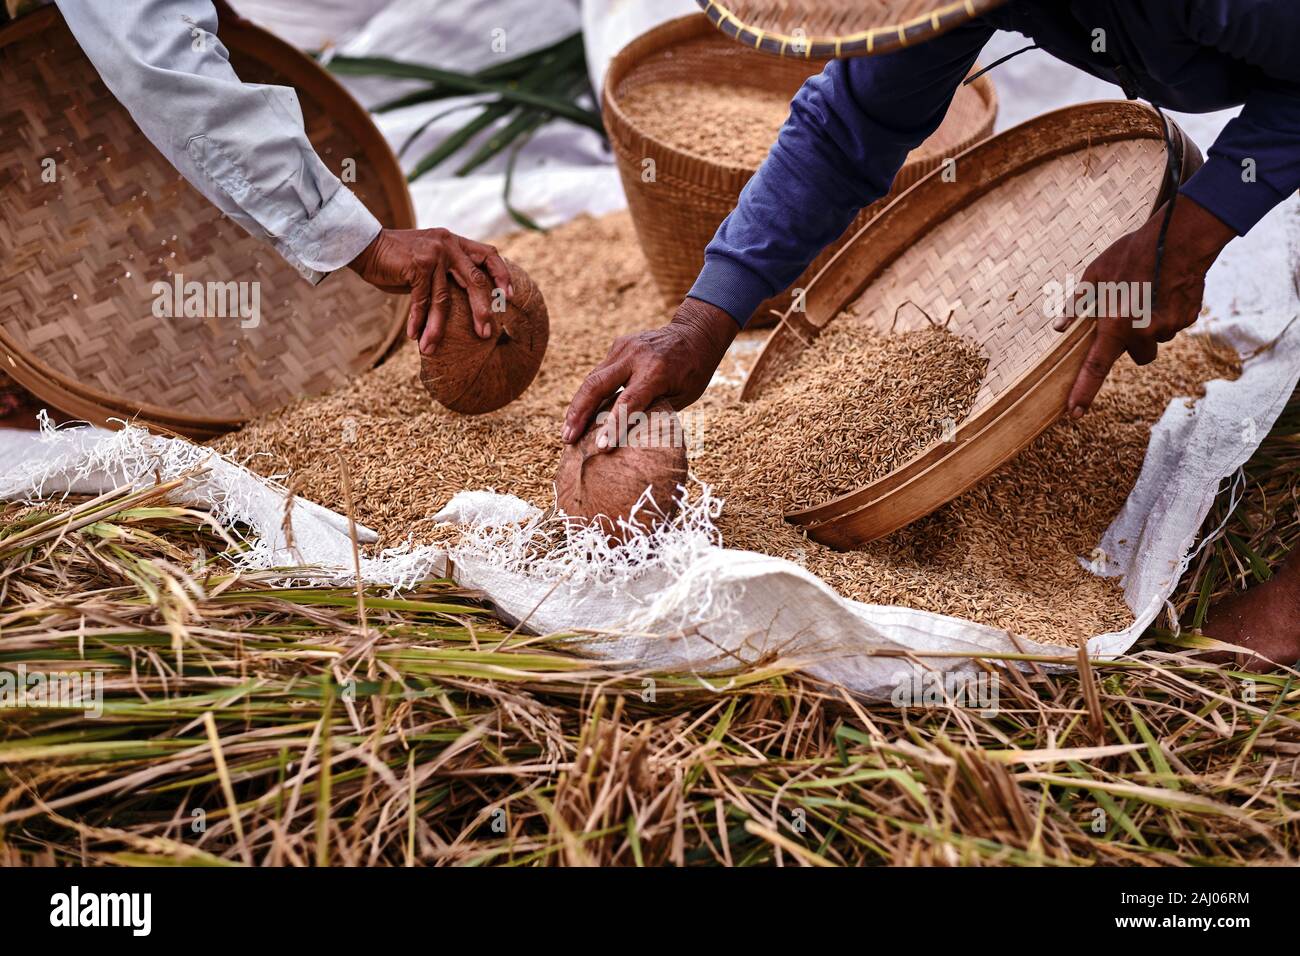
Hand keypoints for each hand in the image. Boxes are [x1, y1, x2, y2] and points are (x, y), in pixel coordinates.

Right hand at [348, 227, 511, 354]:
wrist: (366, 246)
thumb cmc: (398, 259)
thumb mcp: (430, 261)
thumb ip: (449, 273)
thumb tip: (468, 300)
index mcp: (455, 242)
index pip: (488, 254)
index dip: (502, 275)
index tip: (509, 297)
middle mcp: (448, 244)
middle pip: (474, 281)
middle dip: (481, 309)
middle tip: (485, 333)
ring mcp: (434, 254)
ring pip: (443, 298)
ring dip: (438, 326)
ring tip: (433, 347)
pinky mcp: (417, 265)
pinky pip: (422, 300)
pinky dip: (418, 320)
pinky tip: (415, 336)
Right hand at [562, 297, 738, 449]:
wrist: (694, 333)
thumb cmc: (693, 372)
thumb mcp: (682, 396)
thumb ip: (655, 410)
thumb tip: (627, 434)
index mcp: (656, 371)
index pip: (628, 402)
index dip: (613, 426)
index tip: (601, 447)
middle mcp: (636, 356)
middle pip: (596, 386)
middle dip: (579, 414)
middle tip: (568, 439)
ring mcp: (624, 347)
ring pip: (592, 379)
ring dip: (577, 407)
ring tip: (567, 432)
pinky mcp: (617, 346)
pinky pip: (599, 373)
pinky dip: (588, 394)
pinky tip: (579, 414)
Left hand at [1056, 195, 1234, 416]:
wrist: (1179, 238)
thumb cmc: (1132, 253)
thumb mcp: (1094, 273)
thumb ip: (1077, 304)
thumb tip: (1059, 328)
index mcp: (1115, 325)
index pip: (1095, 368)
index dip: (1083, 392)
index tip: (1075, 412)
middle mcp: (1142, 332)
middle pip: (1138, 357)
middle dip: (1133, 344)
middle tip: (1130, 315)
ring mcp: (1167, 326)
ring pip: (1156, 338)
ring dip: (1150, 326)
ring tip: (1149, 293)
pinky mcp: (1187, 318)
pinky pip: (1173, 324)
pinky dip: (1167, 313)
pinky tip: (1165, 289)